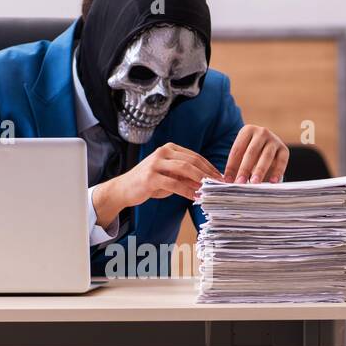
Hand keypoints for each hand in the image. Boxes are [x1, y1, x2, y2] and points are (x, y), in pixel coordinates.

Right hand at [91, 143, 222, 227]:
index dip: (210, 167)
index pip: (195, 156)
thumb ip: (186, 177)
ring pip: (185, 170)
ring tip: (210, 190)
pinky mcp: (151, 177)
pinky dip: (187, 191)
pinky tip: (195, 197)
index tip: (220, 178)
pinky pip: (174, 184)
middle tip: (219, 185)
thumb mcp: (170, 176)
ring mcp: (156, 163)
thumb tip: (208, 182)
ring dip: (200, 181)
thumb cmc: (149, 183)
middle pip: (192, 161)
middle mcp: (163, 152)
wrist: (124, 189)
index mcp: (169, 149)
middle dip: (208, 173)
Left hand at [223, 125, 289, 183]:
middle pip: (251, 152)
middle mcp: (262, 132)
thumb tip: (229, 181)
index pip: (237, 150)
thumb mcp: (241, 154)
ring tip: (254, 183)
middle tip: (240, 182)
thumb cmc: (251, 152)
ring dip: (260, 171)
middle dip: (245, 168)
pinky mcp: (284, 149)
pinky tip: (272, 182)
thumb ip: (235, 166)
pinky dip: (278, 172)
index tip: (228, 180)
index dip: (231, 166)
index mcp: (247, 130)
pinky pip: (282, 161)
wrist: (268, 146)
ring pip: (266, 156)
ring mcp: (274, 140)